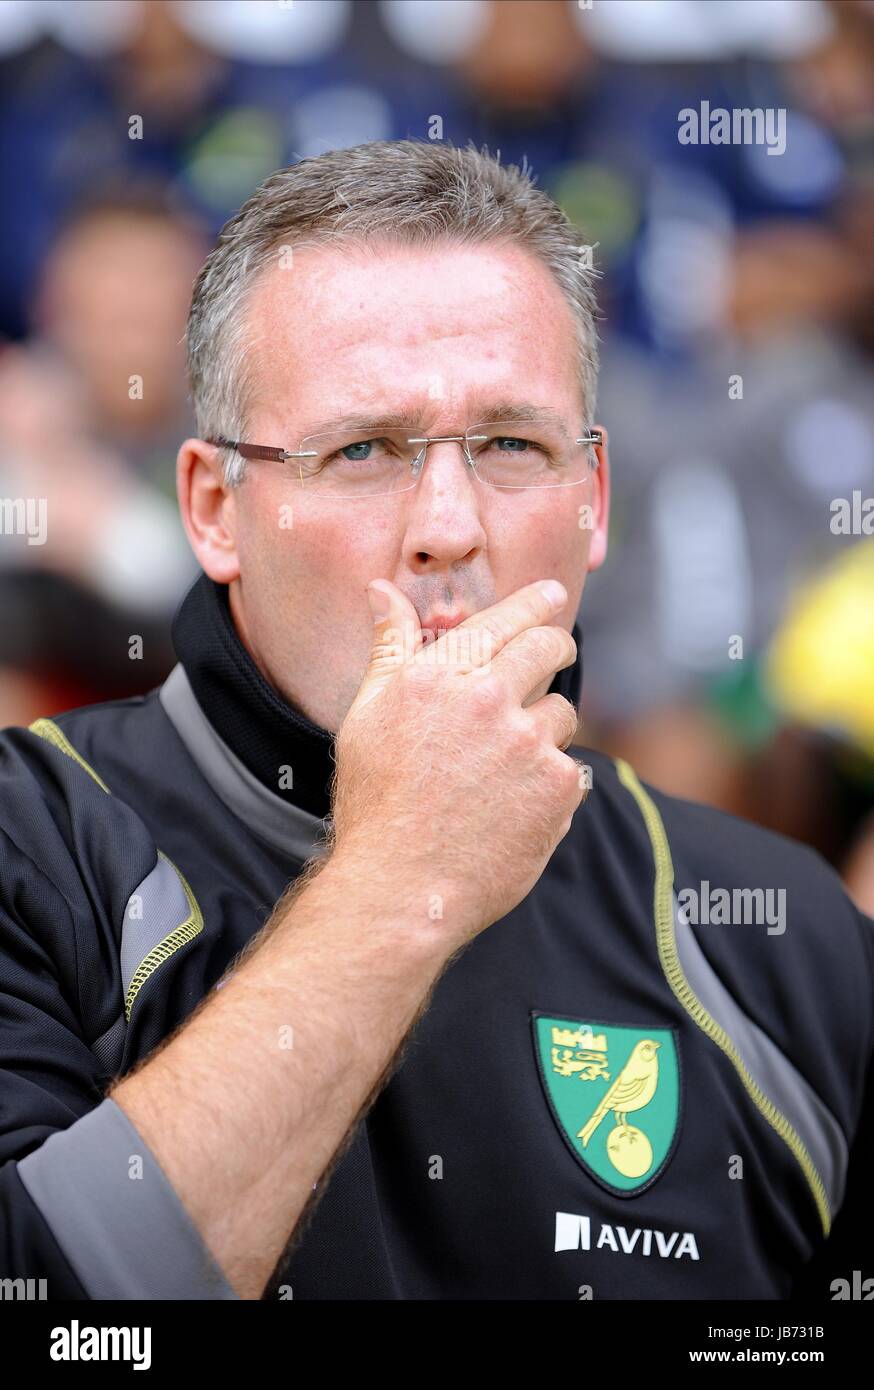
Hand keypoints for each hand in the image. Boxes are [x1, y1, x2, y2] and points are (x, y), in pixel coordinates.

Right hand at [329, 578, 586, 944]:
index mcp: (440, 674)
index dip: (533, 604)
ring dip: (543, 730)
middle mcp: (487, 698)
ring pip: (560, 713)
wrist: (401, 885)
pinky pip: (570, 769)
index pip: (502, 621)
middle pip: (547, 649)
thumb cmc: (376, 802)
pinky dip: (551, 785)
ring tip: (504, 770)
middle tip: (553, 655)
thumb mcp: (368, 714)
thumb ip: (388, 647)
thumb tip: (381, 590)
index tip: (551, 594)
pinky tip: (515, 809)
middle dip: (555, 646)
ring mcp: (528, 742)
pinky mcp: (558, 787)